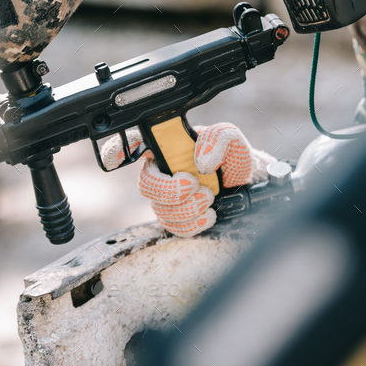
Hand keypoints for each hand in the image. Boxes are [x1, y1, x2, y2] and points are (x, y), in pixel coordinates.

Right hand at [101, 122, 275, 237]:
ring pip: (159, 208)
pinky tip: (208, 215)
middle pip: (145, 183)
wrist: (247, 186)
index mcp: (168, 144)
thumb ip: (217, 139)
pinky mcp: (176, 217)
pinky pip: (172, 227)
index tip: (118, 158)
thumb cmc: (233, 157)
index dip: (118, 150)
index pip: (135, 142)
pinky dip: (191, 224)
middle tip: (194, 186)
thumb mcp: (231, 138)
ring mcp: (166, 195)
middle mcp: (162, 169)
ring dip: (187, 208)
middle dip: (168, 190)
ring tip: (209, 198)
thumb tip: (200, 161)